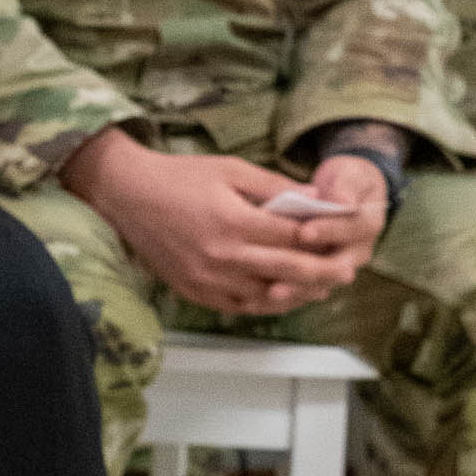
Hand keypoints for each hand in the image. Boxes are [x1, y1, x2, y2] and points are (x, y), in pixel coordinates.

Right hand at [62, 134, 364, 316]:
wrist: (127, 195)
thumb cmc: (179, 177)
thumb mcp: (231, 169)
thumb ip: (275, 187)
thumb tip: (317, 199)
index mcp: (233, 220)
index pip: (293, 236)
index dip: (324, 239)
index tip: (345, 239)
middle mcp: (222, 255)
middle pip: (288, 271)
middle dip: (324, 272)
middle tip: (348, 272)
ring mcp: (208, 279)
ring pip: (268, 296)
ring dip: (299, 294)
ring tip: (322, 287)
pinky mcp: (195, 292)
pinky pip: (240, 306)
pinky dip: (267, 304)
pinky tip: (283, 296)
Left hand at [278, 150, 390, 284]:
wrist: (346, 196)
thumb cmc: (345, 180)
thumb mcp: (349, 175)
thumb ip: (345, 186)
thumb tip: (343, 201)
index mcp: (368, 223)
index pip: (351, 229)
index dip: (328, 231)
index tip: (304, 231)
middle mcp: (359, 251)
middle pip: (337, 267)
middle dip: (309, 270)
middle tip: (286, 267)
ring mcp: (341, 266)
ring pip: (322, 284)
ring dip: (298, 289)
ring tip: (272, 292)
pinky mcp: (325, 276)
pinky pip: (309, 289)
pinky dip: (291, 294)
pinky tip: (264, 296)